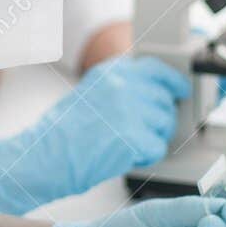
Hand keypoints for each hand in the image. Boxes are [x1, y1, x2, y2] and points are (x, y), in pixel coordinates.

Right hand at [0, 56, 186, 214]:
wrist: (45, 157)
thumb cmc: (61, 134)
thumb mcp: (91, 94)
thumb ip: (121, 89)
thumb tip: (153, 96)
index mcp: (111, 72)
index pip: (156, 69)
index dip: (172, 82)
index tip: (180, 90)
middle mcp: (122, 85)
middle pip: (164, 100)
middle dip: (160, 119)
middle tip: (141, 132)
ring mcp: (129, 109)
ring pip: (165, 125)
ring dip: (152, 138)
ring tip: (125, 144)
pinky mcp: (133, 136)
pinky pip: (157, 148)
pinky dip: (145, 157)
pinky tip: (124, 156)